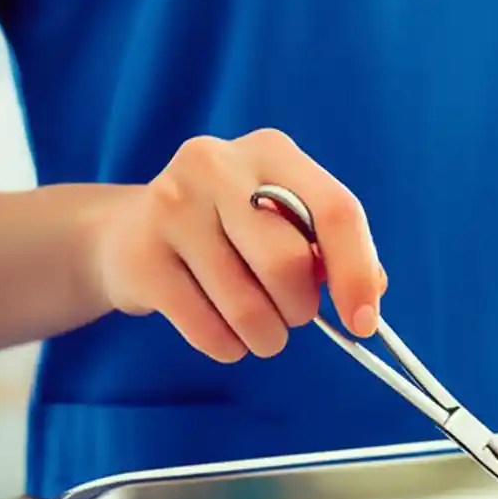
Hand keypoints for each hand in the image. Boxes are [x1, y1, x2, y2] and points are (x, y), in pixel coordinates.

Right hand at [86, 129, 385, 361]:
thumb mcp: (285, 220)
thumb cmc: (230, 231)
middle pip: (288, 264)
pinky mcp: (140, 255)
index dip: (357, 274)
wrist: (128, 232)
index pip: (336, 211)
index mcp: (271, 151)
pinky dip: (229, 347)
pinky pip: (209, 332)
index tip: (364, 322)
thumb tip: (369, 293)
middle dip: (300, 309)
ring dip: (266, 337)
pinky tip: (223, 331)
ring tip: (259, 329)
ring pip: (248, 308)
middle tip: (291, 313)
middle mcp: (217, 165)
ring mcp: (171, 206)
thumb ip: (332, 250)